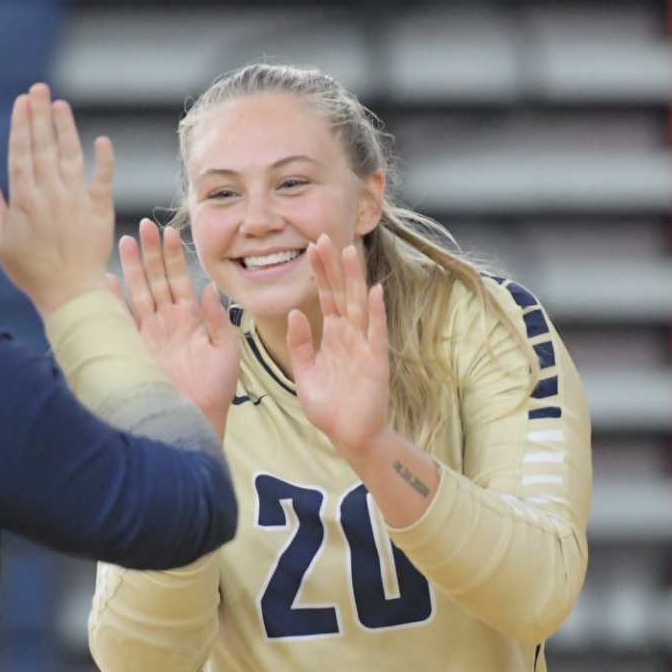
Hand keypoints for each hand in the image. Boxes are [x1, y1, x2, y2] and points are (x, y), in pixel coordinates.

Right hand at [0, 83, 114, 317]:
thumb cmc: (30, 270)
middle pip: (44, 145)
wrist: (70, 292)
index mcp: (24, 198)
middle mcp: (50, 192)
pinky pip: (103, 178)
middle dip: (40, 114)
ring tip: (60, 105)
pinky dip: (104, 159)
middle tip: (39, 88)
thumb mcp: (0, 241)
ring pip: (71, 155)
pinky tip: (101, 140)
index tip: (23, 101)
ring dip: (66, 128)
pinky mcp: (100, 209)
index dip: (22, 124)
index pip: (21, 152)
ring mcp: (76, 199)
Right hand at [117, 219, 239, 434]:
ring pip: (138, 293)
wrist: (196, 419)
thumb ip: (218, 319)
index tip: (169, 232)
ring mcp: (148, 334)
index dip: (173, 255)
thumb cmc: (216, 389)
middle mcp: (166, 322)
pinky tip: (105, 281)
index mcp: (190, 319)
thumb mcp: (226, 350)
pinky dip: (113, 301)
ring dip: (131, 268)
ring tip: (125, 241)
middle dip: (150, 252)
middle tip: (144, 225)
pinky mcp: (135, 348)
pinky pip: (122, 320)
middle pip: (155, 279)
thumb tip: (211, 288)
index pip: (179, 278)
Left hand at [289, 235, 391, 455]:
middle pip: (342, 292)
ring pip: (359, 305)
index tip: (312, 245)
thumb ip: (299, 343)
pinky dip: (376, 312)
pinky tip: (375, 291)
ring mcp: (364, 345)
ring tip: (350, 251)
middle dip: (334, 266)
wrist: (349, 436)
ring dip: (355, 279)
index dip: (320, 272)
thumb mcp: (305, 372)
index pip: (326, 296)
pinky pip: (376, 333)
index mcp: (333, 335)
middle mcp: (350, 335)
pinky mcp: (375, 361)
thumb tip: (295, 313)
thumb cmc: (330, 407)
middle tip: (325, 236)